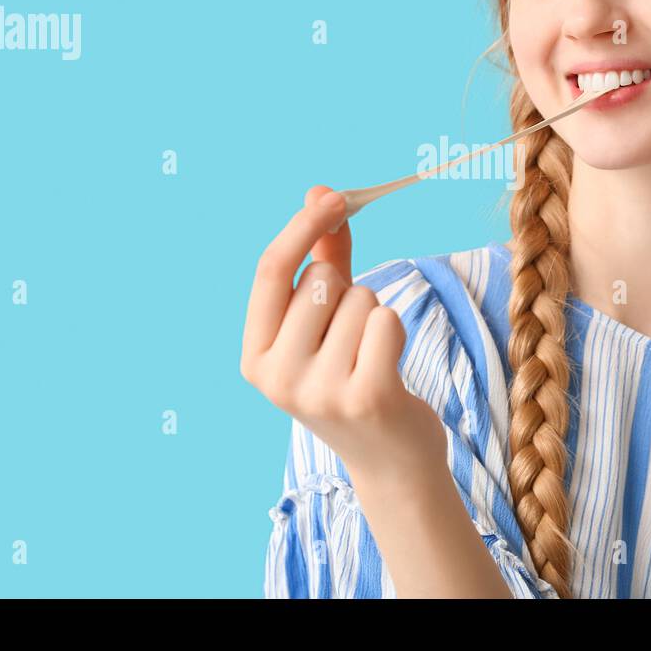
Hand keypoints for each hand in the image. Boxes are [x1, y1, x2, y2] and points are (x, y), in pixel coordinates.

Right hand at [241, 185, 448, 487]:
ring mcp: (319, 391)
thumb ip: (322, 257)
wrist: (391, 460)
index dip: (301, 226)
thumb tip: (319, 191)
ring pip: (360, 298)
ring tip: (370, 357)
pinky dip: (395, 331)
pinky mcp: (366, 396)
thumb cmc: (355, 376)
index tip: (333, 197)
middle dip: (348, 288)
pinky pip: (387, 320)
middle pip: (320, 281)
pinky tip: (389, 366)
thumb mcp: (326, 322)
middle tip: (353, 335)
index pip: (269, 272)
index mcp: (254, 357)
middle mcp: (277, 378)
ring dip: (375, 314)